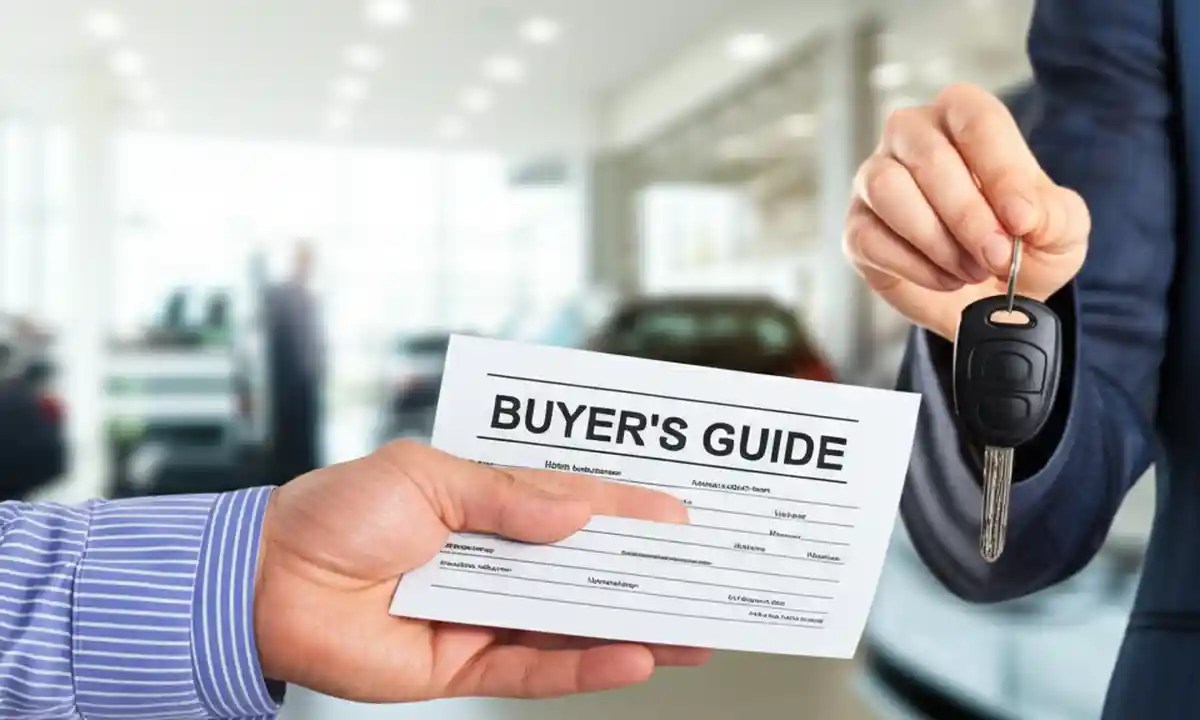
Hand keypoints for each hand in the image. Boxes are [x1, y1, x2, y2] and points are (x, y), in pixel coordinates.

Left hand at [254, 440, 709, 701]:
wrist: (263, 581)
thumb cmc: (335, 513)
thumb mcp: (427, 477)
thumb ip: (508, 496)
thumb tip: (579, 512)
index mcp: (486, 504)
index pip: (573, 506)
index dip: (627, 509)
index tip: (680, 513)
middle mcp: (493, 561)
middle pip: (585, 571)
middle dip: (646, 574)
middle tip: (704, 576)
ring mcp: (483, 615)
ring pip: (573, 626)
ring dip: (635, 627)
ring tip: (694, 629)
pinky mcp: (465, 666)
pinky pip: (536, 671)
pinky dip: (585, 666)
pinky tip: (634, 656)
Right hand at [844, 83, 1090, 340]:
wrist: (991, 295)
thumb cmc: (1022, 245)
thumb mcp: (1060, 229)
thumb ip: (1052, 215)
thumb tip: (1022, 216)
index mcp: (964, 116)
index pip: (975, 121)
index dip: (1000, 172)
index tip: (1021, 221)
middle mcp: (912, 135)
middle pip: (928, 157)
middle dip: (967, 216)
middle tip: (997, 258)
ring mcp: (876, 178)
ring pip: (887, 190)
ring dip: (935, 239)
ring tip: (970, 270)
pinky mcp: (857, 225)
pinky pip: (870, 237)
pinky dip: (914, 267)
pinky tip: (945, 279)